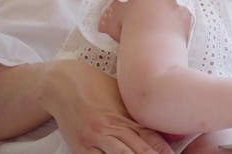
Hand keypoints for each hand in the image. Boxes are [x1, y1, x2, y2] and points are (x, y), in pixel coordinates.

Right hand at [39, 59, 172, 153]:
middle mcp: (112, 129)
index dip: (162, 150)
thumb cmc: (97, 89)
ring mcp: (95, 139)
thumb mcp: (123, 97)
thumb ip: (141, 114)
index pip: (150, 138)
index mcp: (126, 116)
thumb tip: (167, 123)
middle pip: (137, 151)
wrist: (63, 84)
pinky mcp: (80, 148)